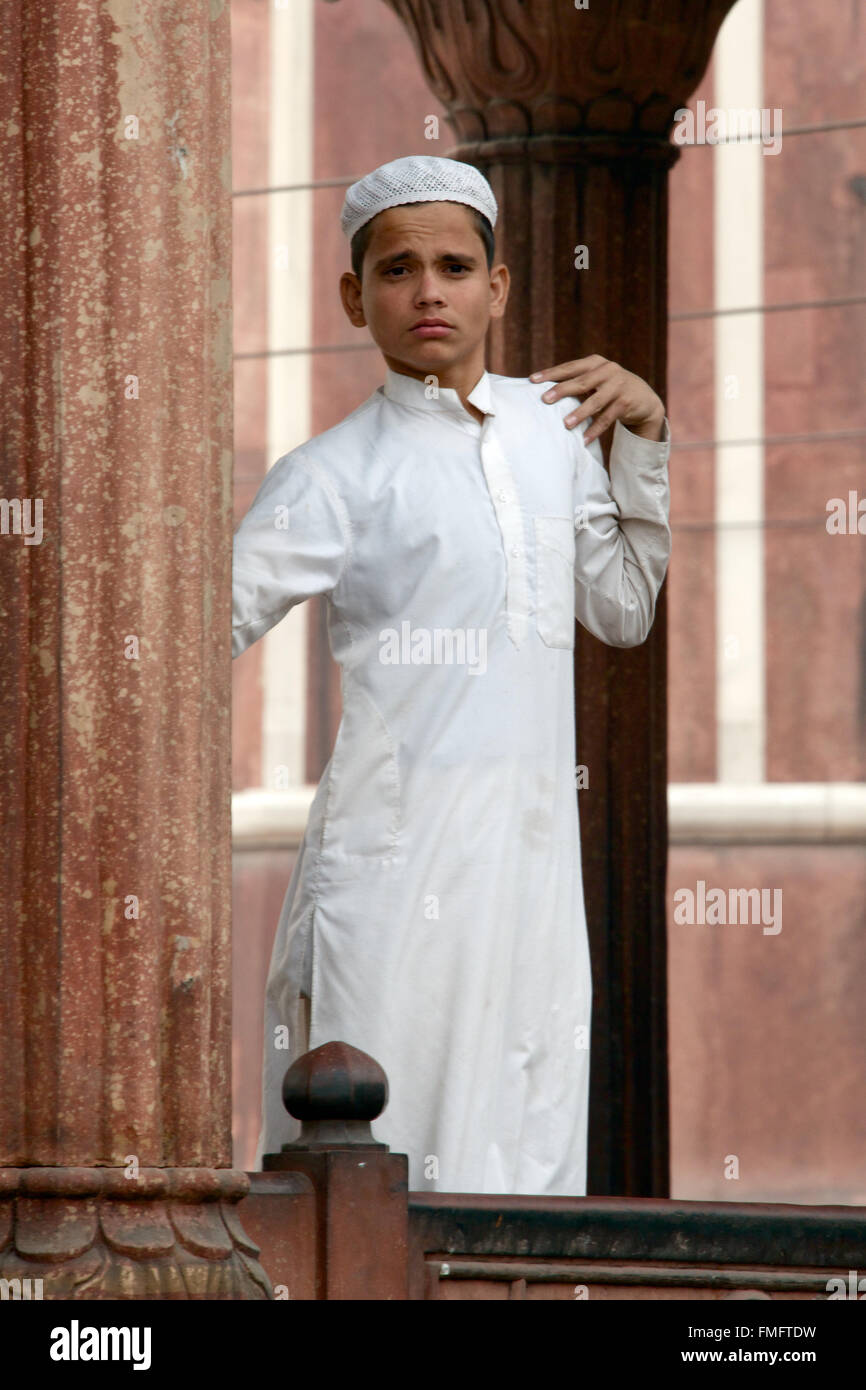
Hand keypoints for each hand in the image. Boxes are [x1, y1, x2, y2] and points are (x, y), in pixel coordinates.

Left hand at [529, 355, 665, 443]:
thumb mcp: (595, 381)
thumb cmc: (609, 389)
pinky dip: (595, 429)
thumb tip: (543, 392)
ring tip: (565, 424)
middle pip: (581, 382)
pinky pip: (608, 418)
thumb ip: (576, 382)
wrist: (643, 398)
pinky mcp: (627, 402)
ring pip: (595, 401)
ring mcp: (619, 385)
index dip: (551, 373)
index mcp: (595, 363)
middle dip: (562, 390)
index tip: (532, 380)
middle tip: (545, 400)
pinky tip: (584, 440)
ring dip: (580, 413)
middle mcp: (608, 370)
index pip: (570, 367)